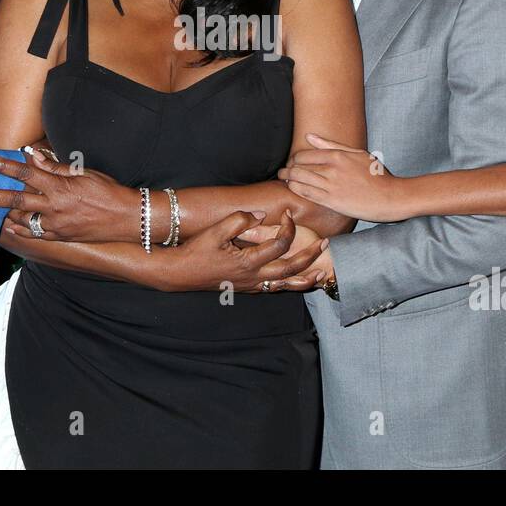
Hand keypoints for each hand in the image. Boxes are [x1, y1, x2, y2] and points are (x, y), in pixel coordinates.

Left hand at [0, 148, 139, 242]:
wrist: (127, 218)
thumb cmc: (108, 191)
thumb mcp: (84, 172)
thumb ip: (56, 167)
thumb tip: (34, 156)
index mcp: (60, 187)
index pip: (26, 173)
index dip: (4, 166)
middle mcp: (55, 207)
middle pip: (15, 201)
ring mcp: (56, 225)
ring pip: (22, 220)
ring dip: (3, 214)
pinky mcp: (61, 236)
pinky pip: (34, 233)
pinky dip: (20, 229)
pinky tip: (10, 225)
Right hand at [157, 209, 326, 293]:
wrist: (180, 274)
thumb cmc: (197, 251)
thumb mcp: (216, 231)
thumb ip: (240, 220)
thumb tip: (261, 215)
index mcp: (248, 261)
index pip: (279, 244)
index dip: (288, 228)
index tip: (289, 215)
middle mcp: (253, 276)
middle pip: (290, 269)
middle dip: (309, 257)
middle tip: (324, 245)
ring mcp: (251, 285)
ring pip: (284, 285)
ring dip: (304, 279)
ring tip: (320, 273)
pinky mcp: (246, 289)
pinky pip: (273, 289)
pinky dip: (287, 286)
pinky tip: (295, 282)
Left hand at [278, 133, 408, 222]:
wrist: (390, 196)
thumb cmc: (376, 174)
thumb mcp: (357, 153)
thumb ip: (331, 144)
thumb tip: (309, 136)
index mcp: (338, 156)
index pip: (305, 154)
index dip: (295, 158)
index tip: (293, 161)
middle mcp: (332, 170)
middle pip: (299, 167)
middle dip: (288, 168)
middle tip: (284, 170)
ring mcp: (331, 186)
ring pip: (300, 180)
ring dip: (289, 179)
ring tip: (285, 179)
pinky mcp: (332, 201)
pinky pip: (307, 194)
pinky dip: (296, 190)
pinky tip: (293, 188)